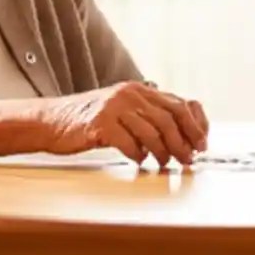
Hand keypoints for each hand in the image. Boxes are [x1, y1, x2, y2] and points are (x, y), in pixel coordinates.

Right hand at [46, 81, 208, 166]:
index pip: (181, 103)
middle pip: (170, 117)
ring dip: (164, 151)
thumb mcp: (124, 111)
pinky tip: (139, 162)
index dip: (196, 124)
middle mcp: (131, 94)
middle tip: (189, 158)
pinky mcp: (100, 123)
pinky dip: (139, 155)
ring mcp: (115, 107)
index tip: (202, 143)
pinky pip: (128, 142)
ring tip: (166, 163)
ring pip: (153, 131)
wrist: (52, 121)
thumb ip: (149, 117)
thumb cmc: (90, 121)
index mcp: (141, 90)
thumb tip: (182, 138)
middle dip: (185, 141)